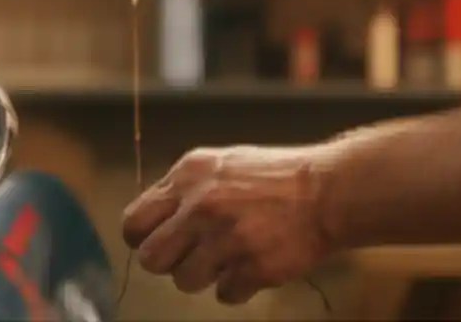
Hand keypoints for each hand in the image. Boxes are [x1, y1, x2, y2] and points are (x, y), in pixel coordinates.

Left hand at [121, 145, 333, 304]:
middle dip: (167, 262)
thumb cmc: (270, 177)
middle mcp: (201, 207)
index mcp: (187, 177)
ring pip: (184, 281)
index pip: (134, 222)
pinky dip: (236, 286)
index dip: (141, 238)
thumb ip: (181, 189)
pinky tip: (251, 266)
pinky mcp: (254, 268)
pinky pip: (224, 295)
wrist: (326, 191)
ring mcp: (227, 239)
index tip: (157, 241)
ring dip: (203, 276)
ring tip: (226, 258)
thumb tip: (152, 220)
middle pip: (151, 258)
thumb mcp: (217, 165)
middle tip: (189, 256)